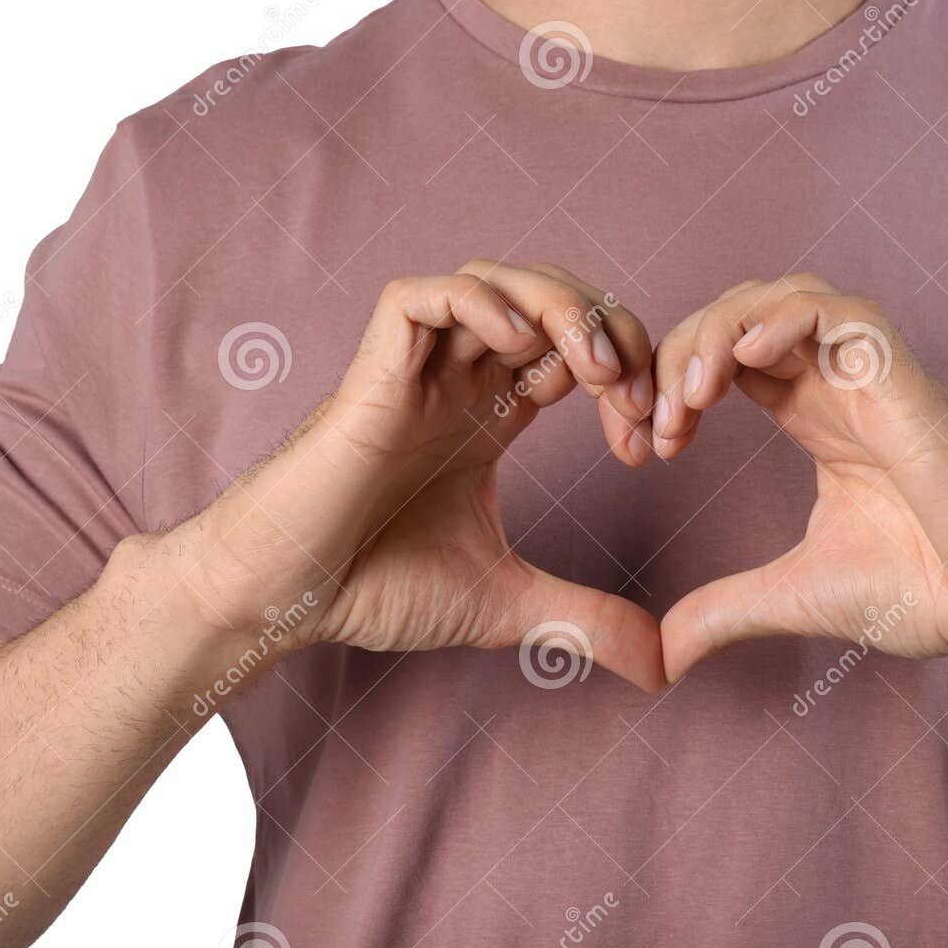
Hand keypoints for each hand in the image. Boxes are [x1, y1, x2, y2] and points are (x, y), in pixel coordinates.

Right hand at [175, 261, 664, 689]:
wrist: (285, 598)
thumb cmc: (375, 586)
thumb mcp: (507, 603)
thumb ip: (584, 621)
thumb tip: (662, 669)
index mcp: (492, 413)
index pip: (578, 351)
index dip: (627, 376)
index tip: (645, 444)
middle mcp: (458, 379)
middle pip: (549, 298)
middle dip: (609, 329)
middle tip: (632, 393)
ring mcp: (415, 369)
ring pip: (496, 279)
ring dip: (558, 308)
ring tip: (590, 368)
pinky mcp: (372, 371)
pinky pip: (422, 296)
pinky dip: (478, 302)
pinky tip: (517, 351)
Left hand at [649, 274, 947, 680]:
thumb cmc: (929, 590)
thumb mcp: (795, 597)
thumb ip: (724, 612)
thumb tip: (660, 658)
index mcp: (816, 416)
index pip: (726, 359)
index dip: (672, 385)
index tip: (647, 448)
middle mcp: (840, 384)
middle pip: (741, 316)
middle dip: (680, 352)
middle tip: (656, 421)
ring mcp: (871, 376)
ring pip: (781, 297)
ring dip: (719, 330)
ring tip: (690, 394)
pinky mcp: (902, 380)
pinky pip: (838, 311)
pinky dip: (782, 317)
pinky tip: (743, 359)